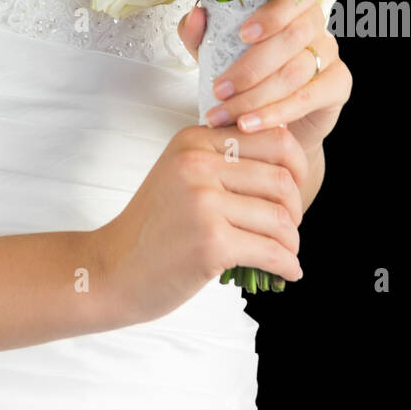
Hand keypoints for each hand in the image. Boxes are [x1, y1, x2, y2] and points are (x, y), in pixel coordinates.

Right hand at [94, 122, 305, 324]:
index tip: (295, 189)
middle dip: (296, 208)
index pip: (271, 137)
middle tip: (290, 227)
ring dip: (292, 242)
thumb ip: (222, 159)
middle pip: (281, 177)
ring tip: (287, 253)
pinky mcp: (210, 242)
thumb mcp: (181, 173)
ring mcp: (203, 203)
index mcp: (194, 140)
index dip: (296, 165)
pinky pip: (271, 251)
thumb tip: (286, 159)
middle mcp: (198, 163)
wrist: (113, 268)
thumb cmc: (154, 226)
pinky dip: (287, 265)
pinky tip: (286, 272)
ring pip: (280, 218)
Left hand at [177, 0, 352, 153]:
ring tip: (226, 112)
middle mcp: (315, 23)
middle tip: (220, 89)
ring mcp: (330, 53)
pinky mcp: (338, 84)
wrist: (270, 120)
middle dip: (251, 66)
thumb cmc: (242, 75)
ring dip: (257, 95)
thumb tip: (197, 15)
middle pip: (293, 36)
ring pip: (297, 70)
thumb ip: (200, 32)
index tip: (242, 35)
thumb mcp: (213, 52)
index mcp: (289, 3)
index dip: (273, 13)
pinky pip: (308, 97)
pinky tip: (251, 124)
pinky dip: (276, 113)